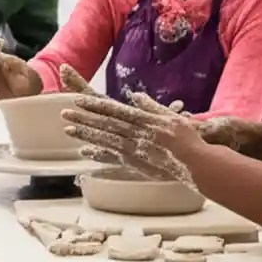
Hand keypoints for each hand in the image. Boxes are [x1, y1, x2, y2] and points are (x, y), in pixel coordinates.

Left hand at [60, 92, 208, 190]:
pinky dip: (97, 155)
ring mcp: (134, 152)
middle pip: (105, 126)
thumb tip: (134, 96)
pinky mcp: (135, 165)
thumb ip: (151, 107)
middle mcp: (136, 136)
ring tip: (68, 130)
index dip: (95, 106)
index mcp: (144, 122)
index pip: (114, 111)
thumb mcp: (171, 117)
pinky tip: (84, 153)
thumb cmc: (188, 139)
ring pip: (105, 141)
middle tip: (65, 114)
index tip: (78, 101)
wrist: (197, 166)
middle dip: (84, 119)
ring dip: (86, 135)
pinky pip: (113, 159)